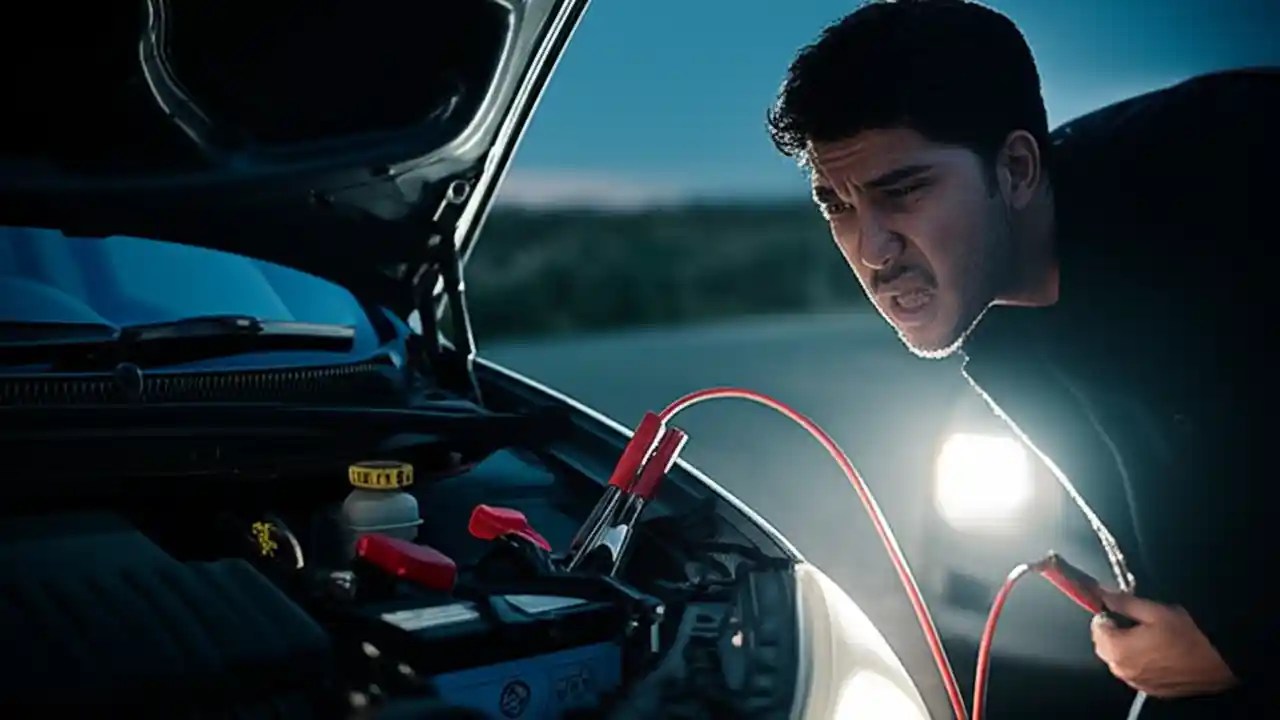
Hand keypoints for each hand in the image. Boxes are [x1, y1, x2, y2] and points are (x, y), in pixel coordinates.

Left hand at [1090, 589, 1237, 698]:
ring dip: (1124, 646)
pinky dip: (1137, 661)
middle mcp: (1121, 670)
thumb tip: (1104, 594)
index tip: (1119, 609)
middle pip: (1104, 645)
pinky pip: (1133, 672)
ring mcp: (1135, 682)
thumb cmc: (1189, 636)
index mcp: (1117, 650)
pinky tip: (1156, 652)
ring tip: (1148, 636)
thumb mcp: (1155, 611)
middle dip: (1113, 631)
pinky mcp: (1150, 689)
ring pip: (1118, 660)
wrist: (1219, 663)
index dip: (1107, 614)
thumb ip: (1124, 603)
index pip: (1096, 627)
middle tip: (1134, 621)